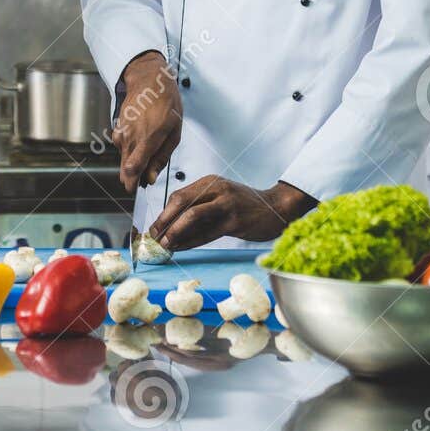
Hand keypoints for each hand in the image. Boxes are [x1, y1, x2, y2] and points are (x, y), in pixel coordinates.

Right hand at [112, 51, 182, 191]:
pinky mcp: (117, 130)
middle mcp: (130, 137)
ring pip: (123, 159)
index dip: (132, 183)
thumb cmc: (166, 103)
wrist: (148, 81)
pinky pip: (122, 149)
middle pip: (125, 168)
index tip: (135, 190)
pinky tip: (140, 143)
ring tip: (147, 154)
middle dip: (133, 178)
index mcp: (148, 138)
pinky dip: (129, 152)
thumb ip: (162, 157)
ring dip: (132, 164)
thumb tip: (151, 177)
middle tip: (144, 179)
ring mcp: (121, 133)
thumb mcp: (174, 132)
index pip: (133, 168)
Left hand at [149, 177, 317, 250]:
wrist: (276, 208)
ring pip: (192, 216)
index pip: (178, 195)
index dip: (163, 213)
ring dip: (175, 232)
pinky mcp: (235, 221)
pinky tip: (181, 249)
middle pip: (181, 202)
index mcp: (210, 182)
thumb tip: (171, 226)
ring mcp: (226, 204)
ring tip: (164, 245)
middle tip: (153, 237)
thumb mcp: (221, 198)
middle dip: (164, 221)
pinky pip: (207, 233)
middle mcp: (217, 189)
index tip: (153, 228)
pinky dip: (191, 242)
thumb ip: (199, 207)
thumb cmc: (245, 205)